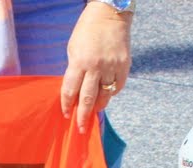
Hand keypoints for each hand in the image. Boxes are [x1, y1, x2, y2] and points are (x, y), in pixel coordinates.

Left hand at [62, 1, 131, 132]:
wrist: (109, 14)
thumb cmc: (86, 31)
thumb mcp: (73, 50)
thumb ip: (74, 70)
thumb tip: (76, 92)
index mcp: (79, 62)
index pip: (71, 91)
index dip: (67, 106)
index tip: (67, 115)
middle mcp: (96, 66)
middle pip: (88, 99)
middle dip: (83, 116)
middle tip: (81, 128)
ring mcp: (112, 66)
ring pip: (105, 95)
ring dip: (99, 105)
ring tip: (94, 111)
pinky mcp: (125, 65)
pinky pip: (118, 86)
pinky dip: (112, 92)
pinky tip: (107, 93)